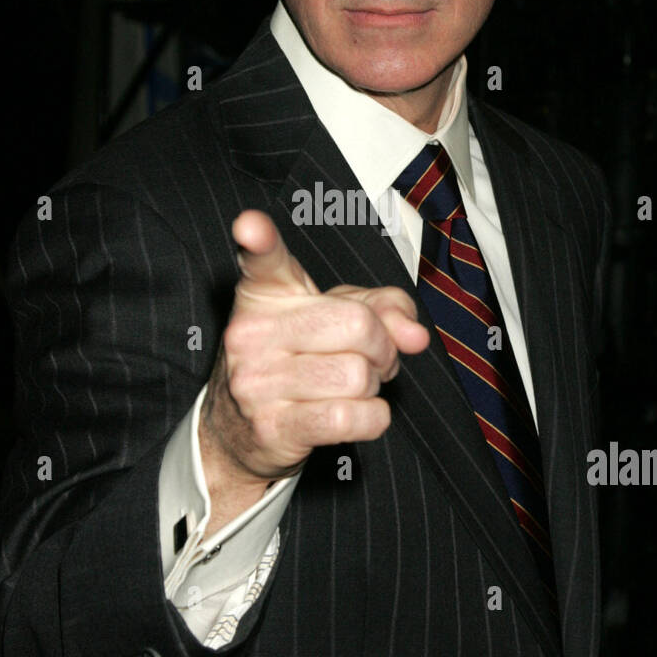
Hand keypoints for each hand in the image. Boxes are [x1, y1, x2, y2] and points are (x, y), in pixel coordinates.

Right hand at [199, 210, 428, 517]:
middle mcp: (252, 333)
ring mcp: (257, 381)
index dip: (259, 240)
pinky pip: (351, 417)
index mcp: (266, 294)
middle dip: (382, 347)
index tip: (250, 226)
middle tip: (370, 357)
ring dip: (373, 386)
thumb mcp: (338, 317)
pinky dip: (372, 418)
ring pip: (358, 376)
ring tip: (352, 387)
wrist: (241, 429)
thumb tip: (414, 335)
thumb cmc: (298, 360)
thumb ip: (383, 308)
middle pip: (358, 325)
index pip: (264, 261)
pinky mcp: (272, 427)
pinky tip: (355, 414)